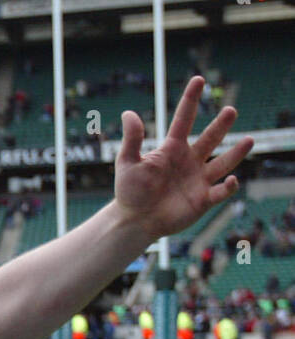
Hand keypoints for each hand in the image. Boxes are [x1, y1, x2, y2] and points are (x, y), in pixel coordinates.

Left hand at [114, 76, 253, 243]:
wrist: (134, 221)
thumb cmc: (129, 192)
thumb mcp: (127, 163)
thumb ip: (132, 139)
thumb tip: (128, 113)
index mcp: (172, 148)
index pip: (184, 119)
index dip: (191, 100)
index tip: (198, 79)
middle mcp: (189, 160)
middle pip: (210, 138)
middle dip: (221, 125)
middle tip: (231, 110)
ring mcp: (198, 179)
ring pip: (223, 162)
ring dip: (236, 152)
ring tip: (249, 140)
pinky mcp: (203, 199)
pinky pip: (221, 191)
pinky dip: (229, 186)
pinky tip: (231, 180)